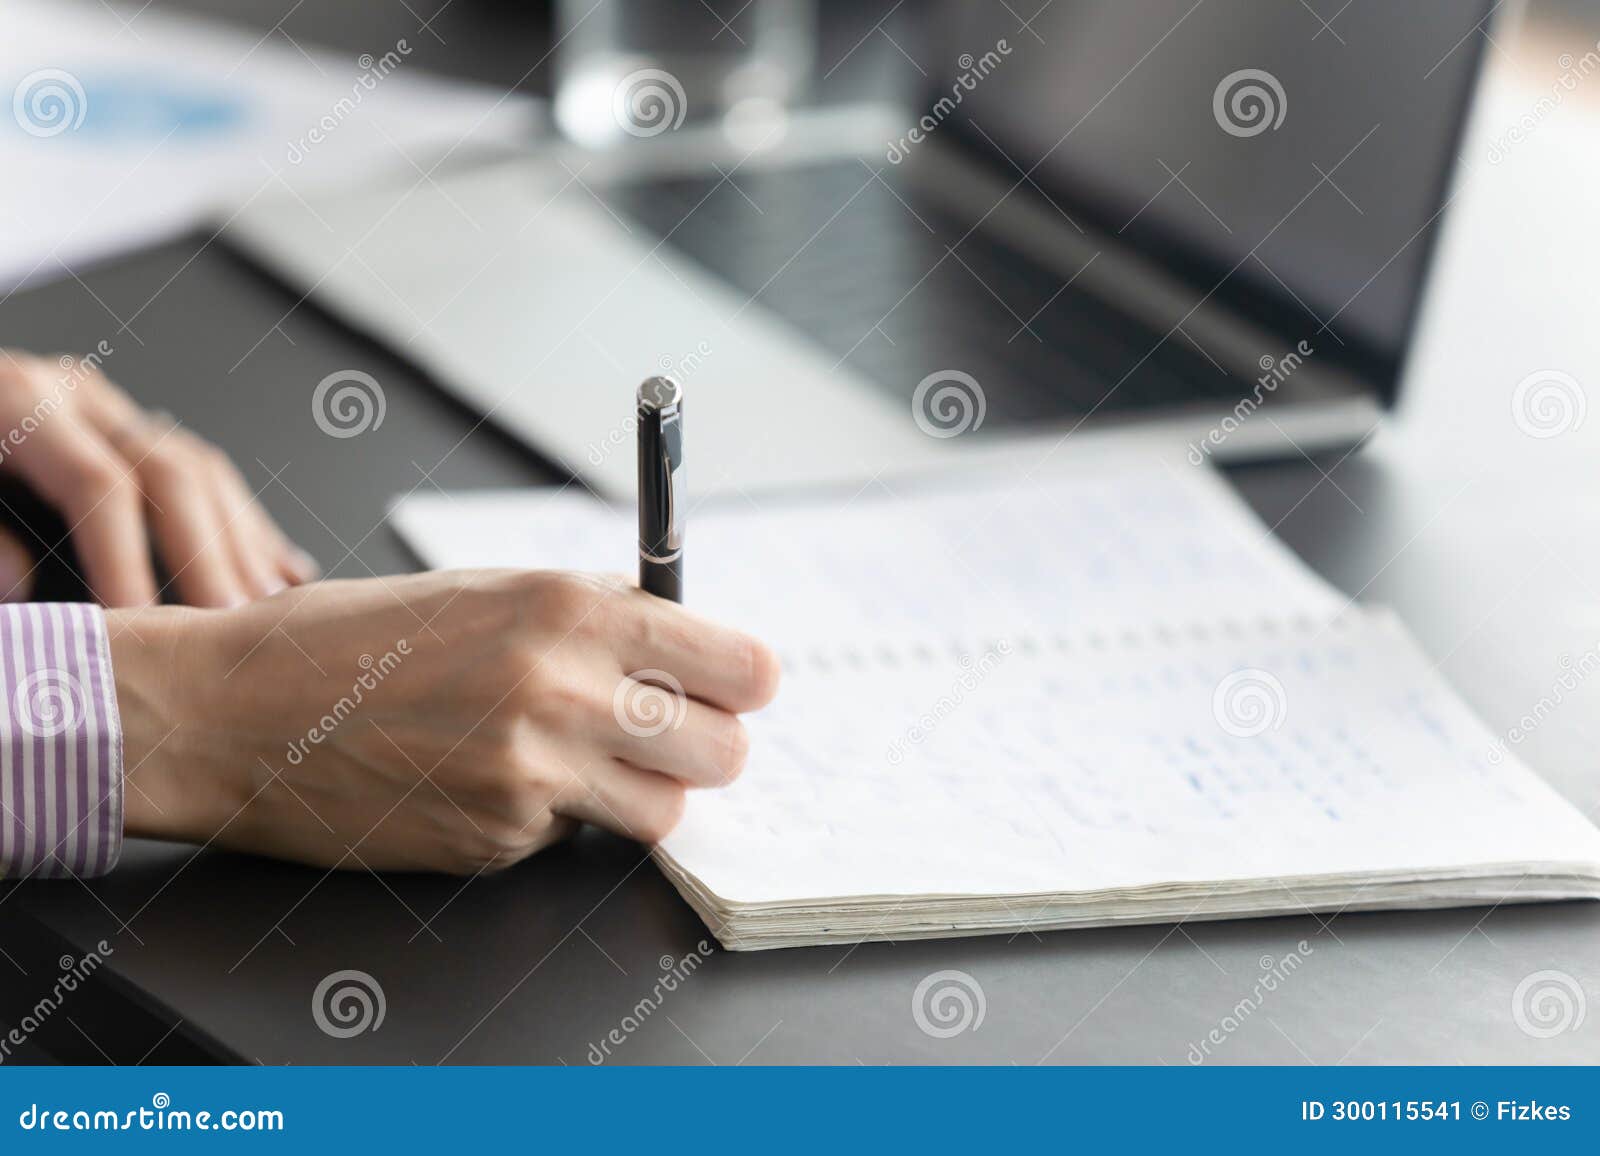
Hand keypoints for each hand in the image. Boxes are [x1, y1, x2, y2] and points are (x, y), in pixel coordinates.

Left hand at [0, 349, 316, 605]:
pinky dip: (246, 531)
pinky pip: (209, 479)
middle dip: (212, 559)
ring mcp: (114, 413)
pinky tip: (281, 575)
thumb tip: (16, 589)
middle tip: (236, 631)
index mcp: (21, 400)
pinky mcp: (133, 435)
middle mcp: (81, 398)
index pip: (100, 482)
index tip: (145, 631)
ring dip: (242, 548)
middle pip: (176, 471)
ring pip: (206, 471)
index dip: (126, 560)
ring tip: (268, 614)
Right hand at [110, 569, 780, 872]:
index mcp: (569, 610)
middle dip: (701, 746)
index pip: (740, 667)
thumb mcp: (485, 588)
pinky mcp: (498, 839)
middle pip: (723, 751)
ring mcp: (531, 775)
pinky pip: (573, 838)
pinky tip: (491, 782)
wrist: (234, 711)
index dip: (743, 683)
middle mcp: (563, 691)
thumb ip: (593, 614)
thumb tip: (683, 640)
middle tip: (663, 735)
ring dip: (640, 795)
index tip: (736, 688)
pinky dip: (553, 819)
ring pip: (665, 811)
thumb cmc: (351, 640)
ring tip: (583, 764)